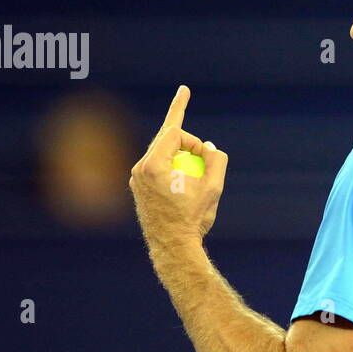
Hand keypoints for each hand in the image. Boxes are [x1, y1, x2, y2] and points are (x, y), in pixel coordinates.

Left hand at [129, 85, 227, 249]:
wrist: (173, 247)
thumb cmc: (192, 218)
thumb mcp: (213, 188)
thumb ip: (216, 161)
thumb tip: (208, 146)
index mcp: (153, 166)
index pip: (173, 133)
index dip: (193, 139)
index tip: (205, 154)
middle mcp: (139, 169)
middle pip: (163, 138)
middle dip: (182, 134)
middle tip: (184, 103)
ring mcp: (136, 179)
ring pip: (159, 153)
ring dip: (178, 151)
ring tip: (192, 151)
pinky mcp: (139, 188)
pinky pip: (156, 168)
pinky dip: (171, 166)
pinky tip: (182, 175)